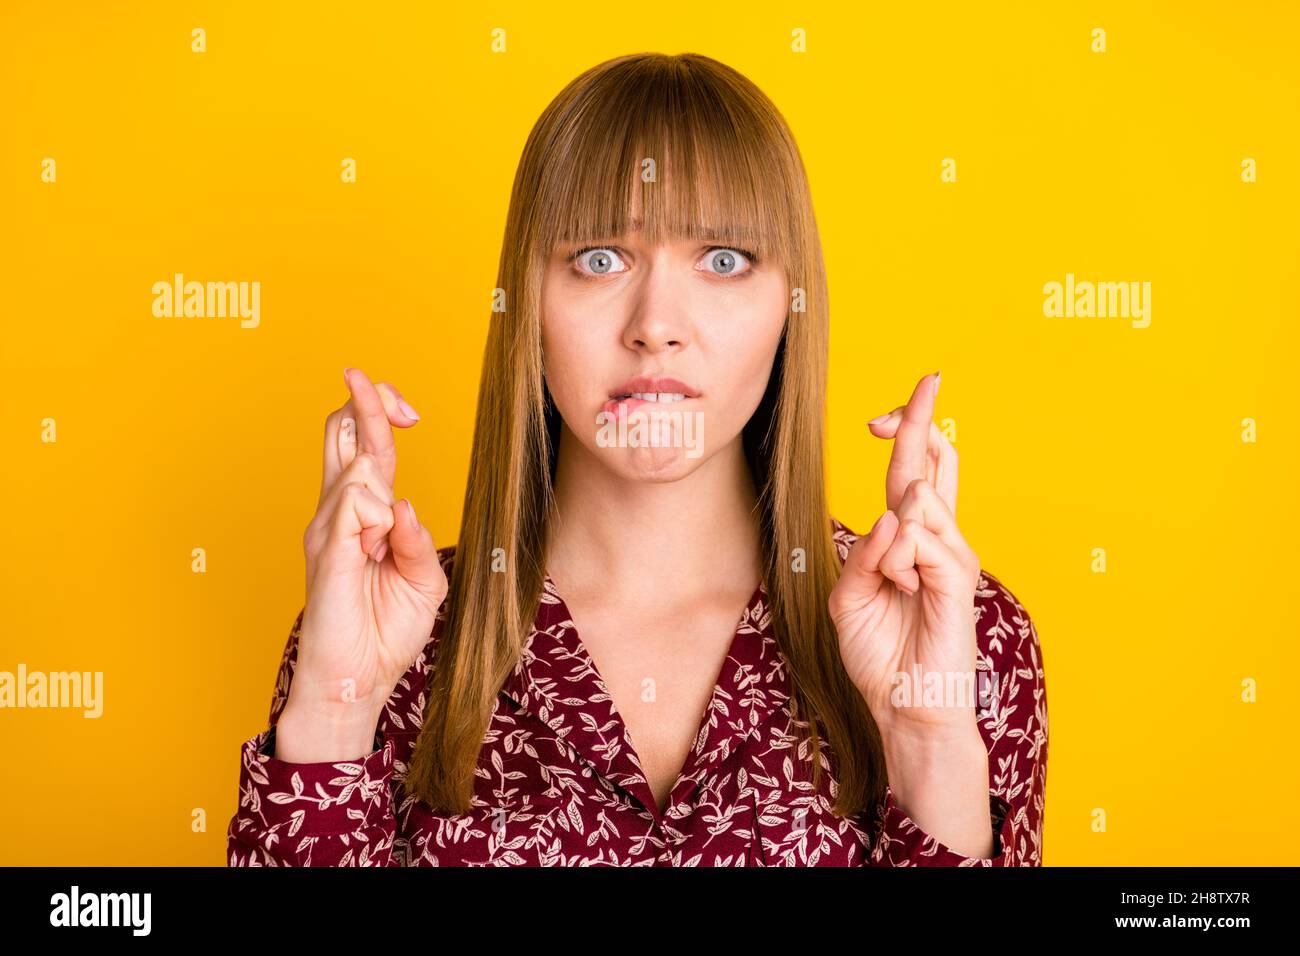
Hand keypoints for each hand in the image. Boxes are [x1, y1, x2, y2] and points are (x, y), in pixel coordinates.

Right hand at [289, 368, 447, 727]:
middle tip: (401, 403)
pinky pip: (356, 505)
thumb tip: (405, 506)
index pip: (364, 445)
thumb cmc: (386, 633)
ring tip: (382, 550)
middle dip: (371, 402)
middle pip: (343, 431)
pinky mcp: (324, 550)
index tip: (409, 408)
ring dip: (386, 497)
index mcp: (362, 515)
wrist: (357, 681)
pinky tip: (375, 551)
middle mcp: (338, 513)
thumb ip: (418, 541)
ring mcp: (326, 529)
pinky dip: (378, 521)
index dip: (381, 412)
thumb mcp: (423, 582)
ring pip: (359, 469)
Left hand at [828, 371, 982, 739]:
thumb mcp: (850, 596)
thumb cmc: (878, 653)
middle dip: (922, 416)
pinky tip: (906, 586)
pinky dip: (900, 561)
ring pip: (917, 502)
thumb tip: (891, 515)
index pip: (915, 470)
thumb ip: (863, 553)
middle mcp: (936, 537)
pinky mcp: (959, 577)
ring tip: (895, 582)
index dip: (907, 432)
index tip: (886, 412)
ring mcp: (952, 554)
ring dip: (890, 539)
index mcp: (909, 537)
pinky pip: (921, 541)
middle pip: (933, 460)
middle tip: (928, 378)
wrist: (904, 705)